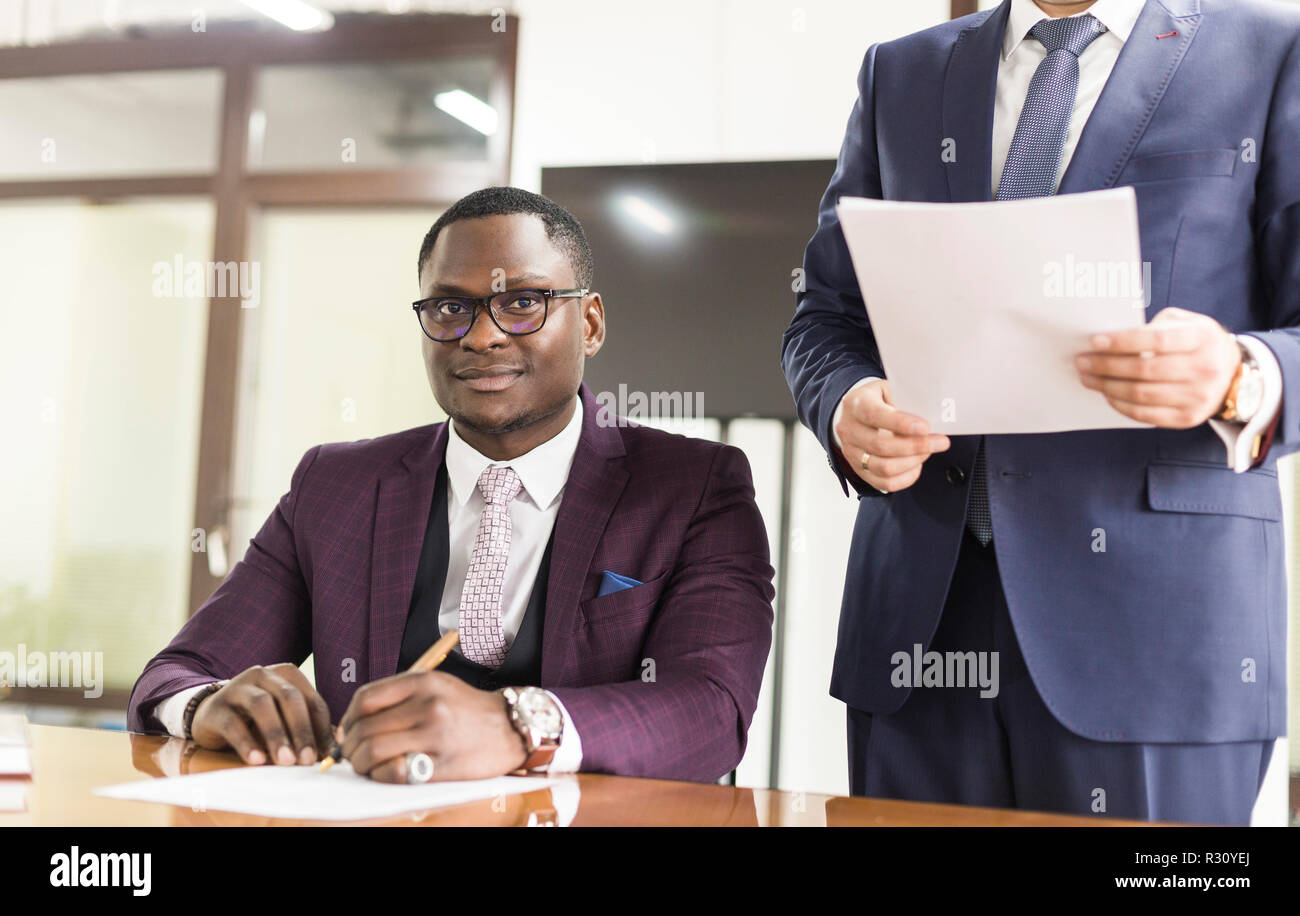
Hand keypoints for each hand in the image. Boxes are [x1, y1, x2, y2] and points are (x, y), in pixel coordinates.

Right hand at [190, 663, 332, 765]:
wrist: (212, 714)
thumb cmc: (258, 718)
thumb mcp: (284, 718)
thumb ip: (307, 730)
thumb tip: (334, 754)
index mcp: (287, 674)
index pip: (311, 700)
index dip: (322, 729)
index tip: (328, 756)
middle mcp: (263, 674)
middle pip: (289, 697)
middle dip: (301, 730)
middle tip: (307, 760)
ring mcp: (237, 687)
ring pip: (261, 705)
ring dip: (276, 734)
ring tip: (285, 761)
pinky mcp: (216, 708)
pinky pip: (233, 724)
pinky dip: (246, 743)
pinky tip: (257, 760)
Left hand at [338, 671, 526, 782]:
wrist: (511, 728)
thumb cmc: (467, 709)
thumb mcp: (436, 686)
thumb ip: (398, 697)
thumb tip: (354, 724)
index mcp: (423, 682)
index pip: (365, 699)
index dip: (348, 719)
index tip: (350, 731)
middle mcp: (428, 705)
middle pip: (365, 728)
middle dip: (351, 747)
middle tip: (355, 755)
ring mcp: (435, 735)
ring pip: (373, 751)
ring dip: (361, 764)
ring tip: (368, 766)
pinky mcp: (442, 764)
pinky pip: (394, 773)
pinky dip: (381, 776)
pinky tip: (387, 774)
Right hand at [834, 379, 950, 492]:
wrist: (857, 413)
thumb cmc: (879, 400)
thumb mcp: (889, 390)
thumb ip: (905, 400)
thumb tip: (932, 415)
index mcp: (856, 404)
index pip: (875, 415)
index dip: (900, 423)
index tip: (925, 428)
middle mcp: (849, 429)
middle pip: (881, 446)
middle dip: (916, 446)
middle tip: (940, 442)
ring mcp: (851, 452)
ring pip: (883, 468)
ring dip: (912, 462)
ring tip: (928, 452)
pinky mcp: (858, 470)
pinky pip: (883, 483)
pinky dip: (905, 478)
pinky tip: (916, 466)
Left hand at [1075, 308, 1240, 428]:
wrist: (1232, 375)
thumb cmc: (1197, 343)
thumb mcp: (1186, 323)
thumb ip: (1156, 326)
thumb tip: (1113, 337)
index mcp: (1202, 339)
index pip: (1156, 341)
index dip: (1122, 342)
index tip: (1095, 342)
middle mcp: (1204, 369)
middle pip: (1143, 370)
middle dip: (1105, 366)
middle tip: (1081, 361)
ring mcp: (1198, 397)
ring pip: (1140, 394)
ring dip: (1107, 386)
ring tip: (1088, 377)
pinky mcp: (1188, 418)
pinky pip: (1145, 415)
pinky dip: (1120, 405)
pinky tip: (1106, 394)